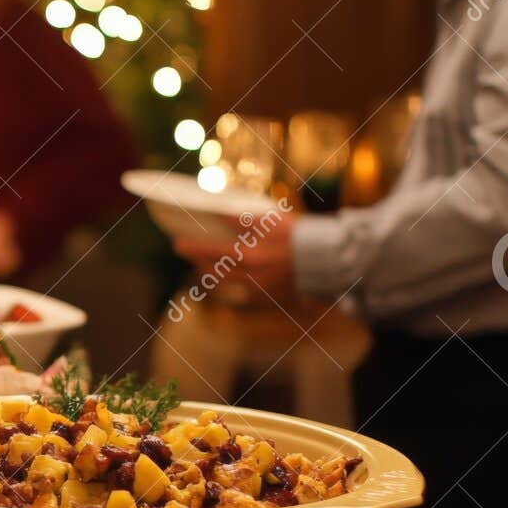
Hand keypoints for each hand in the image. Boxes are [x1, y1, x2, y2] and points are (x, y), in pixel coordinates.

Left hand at [172, 213, 299, 300]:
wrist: (331, 259)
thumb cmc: (301, 233)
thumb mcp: (271, 219)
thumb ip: (242, 218)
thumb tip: (217, 211)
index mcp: (251, 255)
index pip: (212, 250)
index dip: (193, 246)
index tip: (176, 242)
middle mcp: (251, 275)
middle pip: (214, 270)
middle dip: (198, 259)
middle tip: (185, 249)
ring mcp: (260, 288)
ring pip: (227, 281)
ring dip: (212, 270)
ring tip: (203, 261)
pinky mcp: (270, 296)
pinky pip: (244, 289)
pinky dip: (234, 279)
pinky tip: (231, 272)